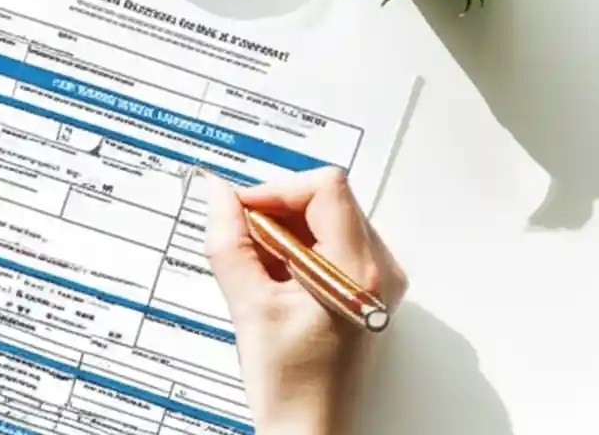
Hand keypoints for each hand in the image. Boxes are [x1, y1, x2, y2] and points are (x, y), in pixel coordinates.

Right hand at [200, 168, 406, 434]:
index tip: (242, 211)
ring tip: (260, 270)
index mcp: (357, 270)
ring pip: (327, 219)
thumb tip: (218, 197)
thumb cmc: (291, 384)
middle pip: (327, 199)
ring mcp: (377, 279)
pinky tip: (276, 280)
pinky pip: (332, 243)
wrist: (310, 428)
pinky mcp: (367, 289)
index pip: (324, 187)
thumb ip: (228, 240)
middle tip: (245, 242)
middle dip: (278, 212)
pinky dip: (297, 249)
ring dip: (286, 232)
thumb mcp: (249, 306)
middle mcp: (380, 270)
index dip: (275, 191)